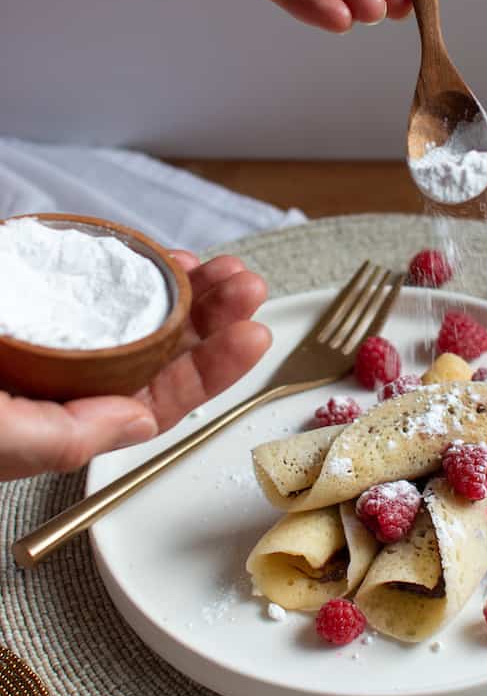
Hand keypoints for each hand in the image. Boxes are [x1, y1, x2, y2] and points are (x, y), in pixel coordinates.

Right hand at [0, 251, 270, 480]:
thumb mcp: (3, 435)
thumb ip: (64, 437)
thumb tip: (138, 422)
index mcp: (68, 419)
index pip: (161, 400)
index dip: (214, 370)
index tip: (253, 337)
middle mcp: (73, 377)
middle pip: (163, 350)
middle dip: (214, 320)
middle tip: (249, 289)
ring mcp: (61, 333)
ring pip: (143, 314)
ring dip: (189, 290)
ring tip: (225, 269)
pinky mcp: (42, 293)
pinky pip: (104, 280)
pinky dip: (141, 267)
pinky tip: (170, 259)